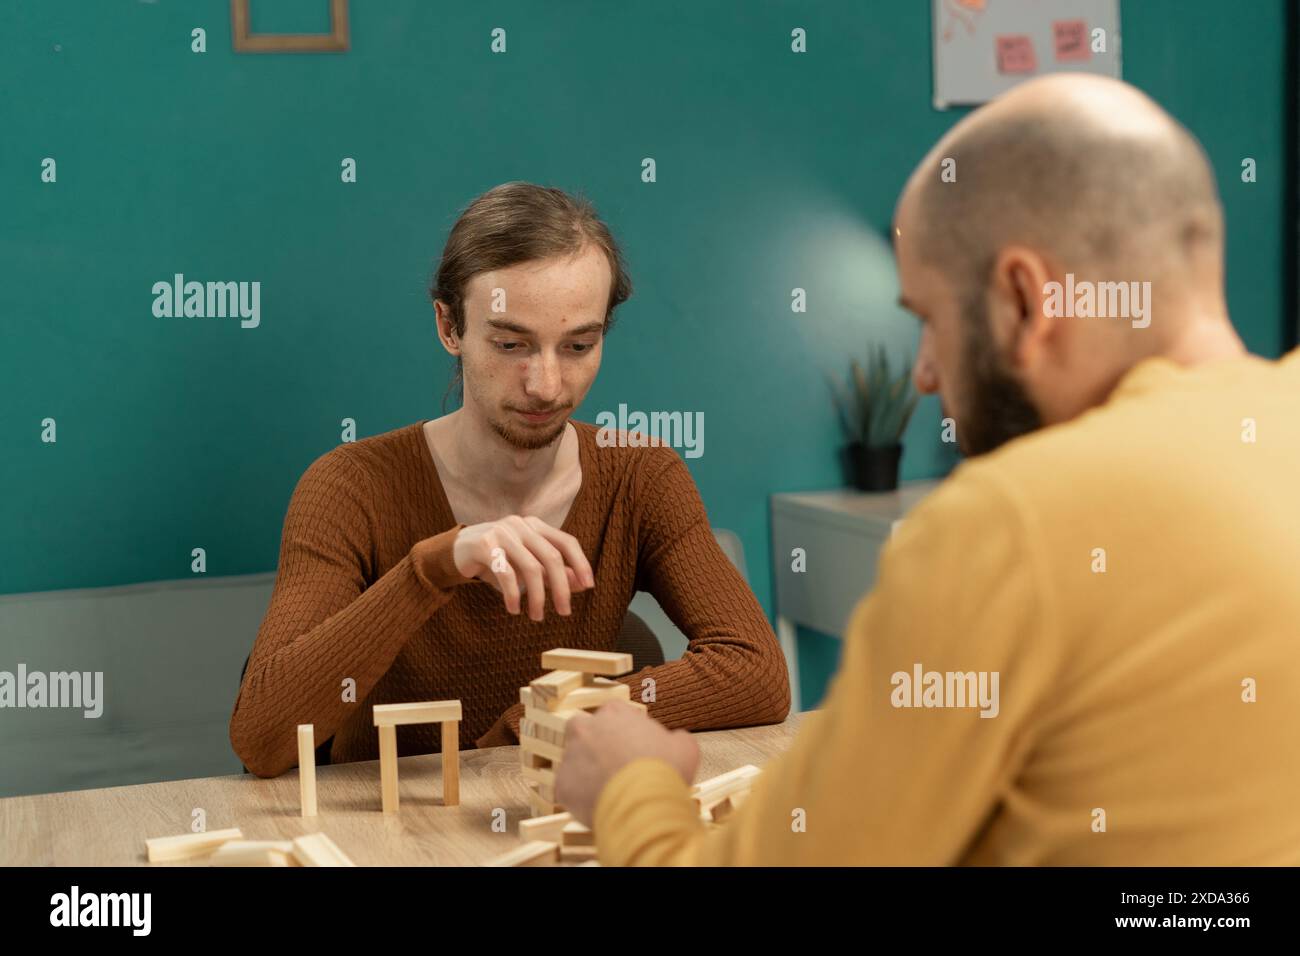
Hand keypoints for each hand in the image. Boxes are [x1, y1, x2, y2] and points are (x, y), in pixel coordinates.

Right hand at [452, 515, 593, 620]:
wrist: (456, 551)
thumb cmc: (498, 559)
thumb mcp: (527, 564)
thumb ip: (553, 572)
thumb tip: (582, 584)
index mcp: (536, 525)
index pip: (567, 541)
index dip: (581, 563)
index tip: (589, 586)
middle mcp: (521, 524)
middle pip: (552, 557)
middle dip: (561, 588)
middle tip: (565, 612)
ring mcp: (502, 532)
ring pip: (530, 568)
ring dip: (537, 597)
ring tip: (536, 616)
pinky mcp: (484, 544)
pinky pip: (506, 574)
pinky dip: (512, 595)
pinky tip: (514, 609)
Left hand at [555, 701, 699, 826]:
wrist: (644, 805)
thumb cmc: (665, 771)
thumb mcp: (685, 747)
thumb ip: (675, 738)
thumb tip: (675, 740)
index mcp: (615, 712)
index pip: (614, 712)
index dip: (624, 730)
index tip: (632, 745)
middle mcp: (587, 728)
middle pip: (583, 728)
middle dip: (593, 742)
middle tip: (611, 763)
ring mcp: (571, 755)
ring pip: (573, 759)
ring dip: (585, 770)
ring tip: (606, 789)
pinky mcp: (562, 784)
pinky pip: (568, 788)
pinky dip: (580, 796)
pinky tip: (598, 804)